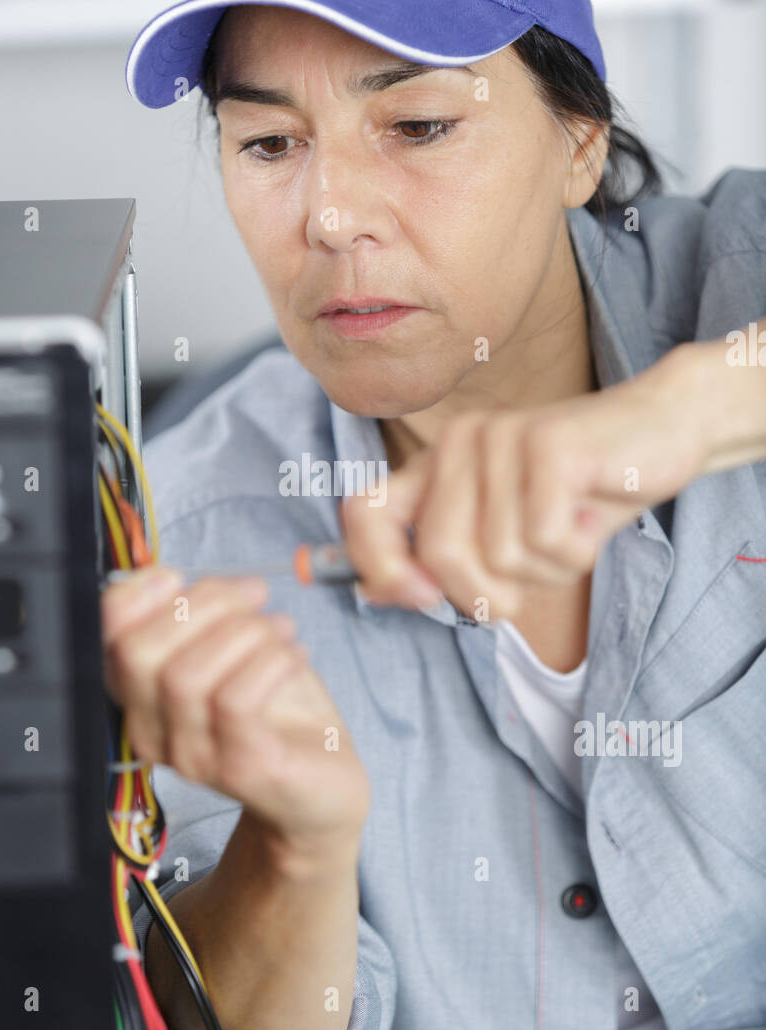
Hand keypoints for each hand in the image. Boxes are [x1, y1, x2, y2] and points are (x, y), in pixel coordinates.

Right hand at [100, 568, 369, 857]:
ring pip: (187, 675)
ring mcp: (193, 756)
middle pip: (138, 653)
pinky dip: (270, 662)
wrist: (321, 785)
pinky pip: (236, 701)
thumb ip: (196, 617)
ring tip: (281, 629)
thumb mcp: (230, 650)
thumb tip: (171, 576)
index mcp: (142, 696)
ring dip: (244, 633)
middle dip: (200, 605)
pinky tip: (294, 655)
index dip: (134, 596)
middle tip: (252, 595)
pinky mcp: (240, 768)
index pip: (106, 640)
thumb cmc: (276, 710)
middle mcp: (154, 732)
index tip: (178, 576)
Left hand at [340, 343, 712, 619]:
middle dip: (489, 590)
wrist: (666, 431)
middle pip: (439, 553)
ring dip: (547, 570)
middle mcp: (458, 441)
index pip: (364, 512)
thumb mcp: (507, 537)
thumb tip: (380, 594)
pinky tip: (592, 516)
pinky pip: (544, 540)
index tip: (422, 598)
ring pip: (500, 556)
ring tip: (572, 528)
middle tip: (533, 575)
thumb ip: (447, 561)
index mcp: (436, 463)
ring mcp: (501, 436)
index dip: (378, 566)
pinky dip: (576, 552)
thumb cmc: (581, 496)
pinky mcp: (548, 444)